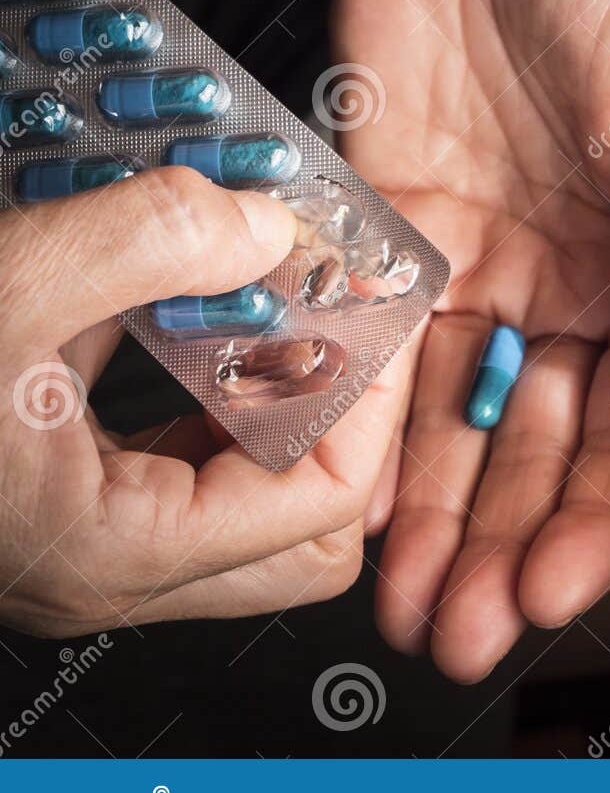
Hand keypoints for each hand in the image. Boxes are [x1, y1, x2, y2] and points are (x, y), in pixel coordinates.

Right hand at [0, 168, 390, 635]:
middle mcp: (106, 570)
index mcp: (108, 551)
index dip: (371, 397)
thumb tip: (271, 222)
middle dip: (341, 413)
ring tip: (270, 292)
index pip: (324, 503)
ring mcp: (78, 544)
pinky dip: (204, 384)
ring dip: (276, 394)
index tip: (373, 300)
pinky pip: (175, 457)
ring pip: (246, 494)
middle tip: (336, 310)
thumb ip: (141, 244)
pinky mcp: (52, 500)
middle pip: (307, 527)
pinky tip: (182, 304)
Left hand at [335, 0, 609, 680]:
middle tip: (464, 637)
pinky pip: (376, 352)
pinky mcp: (390, 237)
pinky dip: (365, 431)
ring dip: (433, 522)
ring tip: (408, 615)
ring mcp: (479, 269)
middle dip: (505, 546)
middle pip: (542, 446)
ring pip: (455, 424)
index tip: (552, 590)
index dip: (599, 515)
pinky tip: (351, 509)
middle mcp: (572, 289)